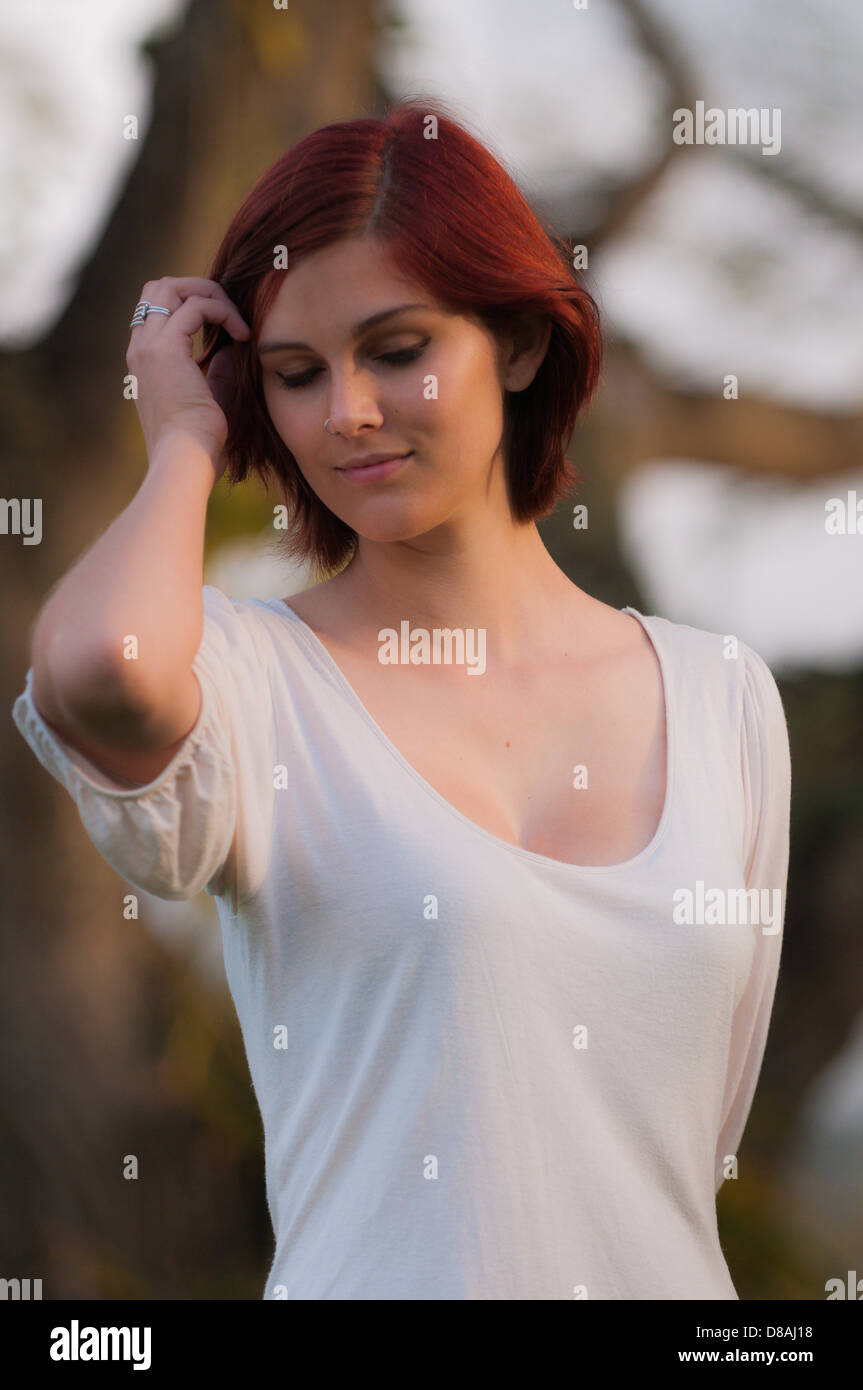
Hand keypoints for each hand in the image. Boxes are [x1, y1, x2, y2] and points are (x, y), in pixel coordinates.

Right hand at [127, 276, 249, 471]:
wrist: (185, 460)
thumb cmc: (199, 442)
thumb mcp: (211, 395)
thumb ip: (218, 366)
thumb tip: (234, 343)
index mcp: (144, 361)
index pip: (158, 310)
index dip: (191, 304)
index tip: (224, 326)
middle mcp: (140, 348)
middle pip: (159, 288)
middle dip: (199, 289)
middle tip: (230, 312)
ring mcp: (149, 345)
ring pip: (172, 287)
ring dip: (210, 294)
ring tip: (237, 320)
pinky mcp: (166, 348)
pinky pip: (196, 306)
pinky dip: (223, 311)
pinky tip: (243, 335)